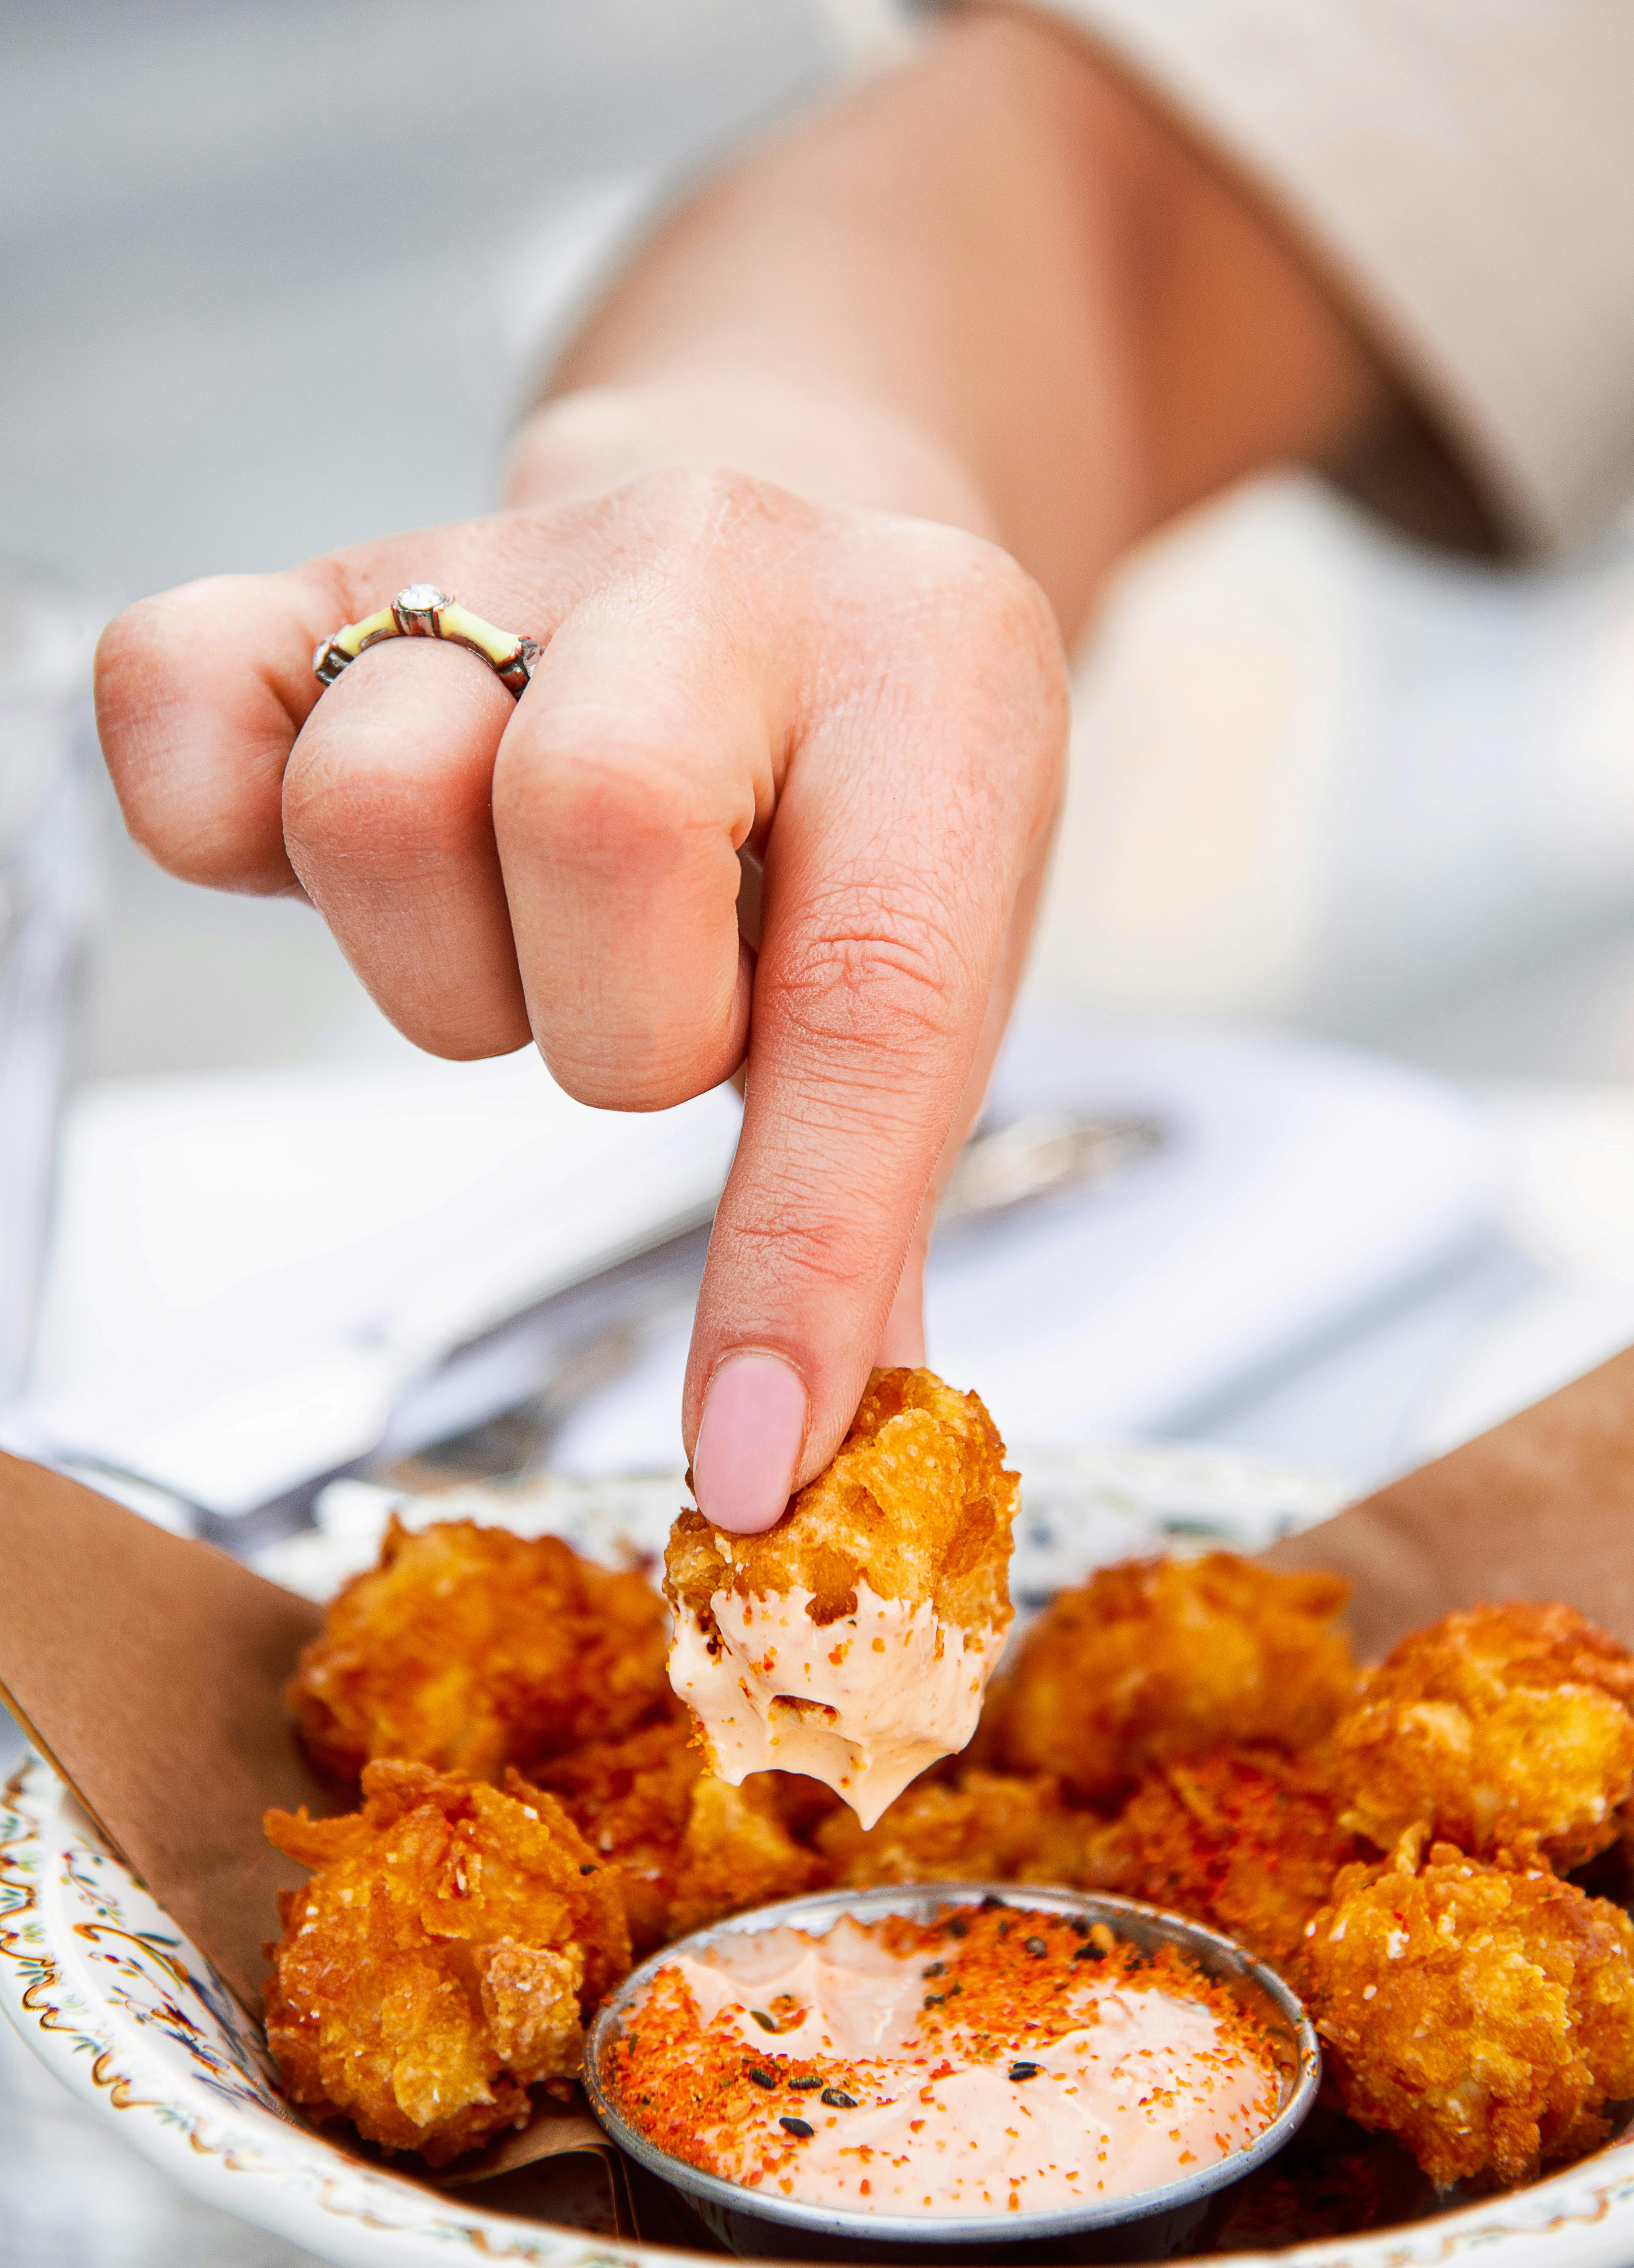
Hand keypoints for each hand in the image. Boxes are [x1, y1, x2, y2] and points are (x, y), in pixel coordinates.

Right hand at [95, 467, 1067, 1529]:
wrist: (804, 551)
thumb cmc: (865, 786)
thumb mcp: (937, 950)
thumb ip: (873, 1209)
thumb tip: (814, 1464)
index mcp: (937, 674)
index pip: (869, 999)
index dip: (792, 1258)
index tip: (752, 1457)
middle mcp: (727, 567)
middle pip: (591, 827)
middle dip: (615, 1028)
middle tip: (656, 1009)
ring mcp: (512, 555)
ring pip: (376, 797)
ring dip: (448, 960)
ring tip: (533, 933)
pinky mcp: (332, 577)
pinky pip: (179, 699)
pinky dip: (224, 823)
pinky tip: (359, 857)